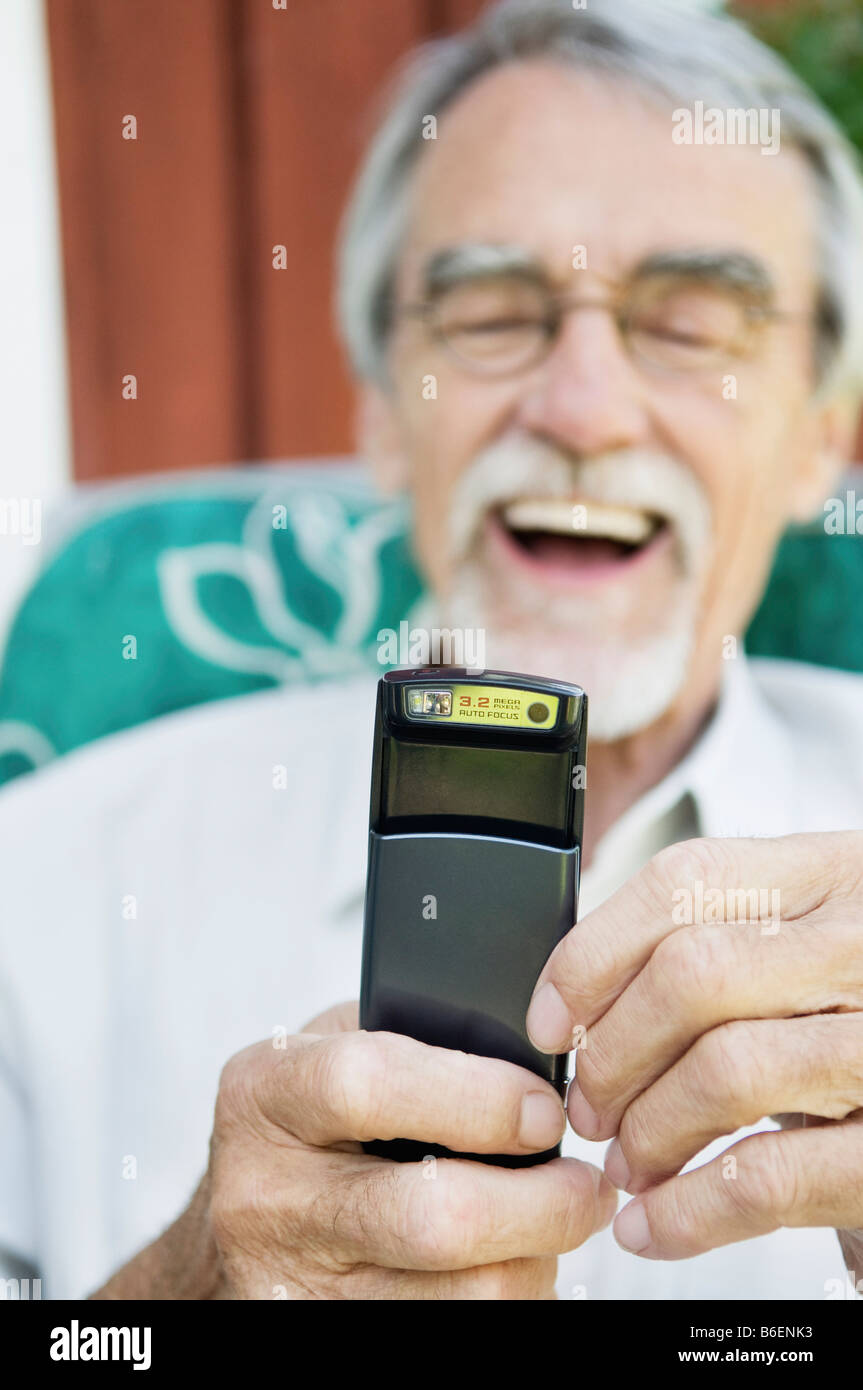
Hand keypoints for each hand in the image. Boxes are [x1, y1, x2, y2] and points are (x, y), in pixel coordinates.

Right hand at [93, 1002, 615, 1299]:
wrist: (244, 1220)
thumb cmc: (314, 1117)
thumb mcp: (335, 1047)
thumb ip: (417, 1041)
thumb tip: (535, 1066)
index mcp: (265, 1094)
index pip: (368, 1084)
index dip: (477, 1098)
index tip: (545, 1109)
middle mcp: (265, 1195)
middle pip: (430, 1217)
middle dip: (539, 1204)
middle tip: (585, 1185)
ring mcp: (295, 1284)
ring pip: (462, 1297)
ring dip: (535, 1260)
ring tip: (553, 1223)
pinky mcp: (331, 1338)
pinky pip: (453, 1331)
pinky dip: (506, 1298)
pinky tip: (511, 1261)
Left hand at [526, 832, 862, 1266]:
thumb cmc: (857, 1016)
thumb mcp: (808, 945)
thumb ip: (723, 943)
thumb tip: (577, 998)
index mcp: (834, 876)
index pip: (687, 882)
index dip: (595, 952)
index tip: (553, 1018)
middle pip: (693, 973)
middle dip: (614, 1052)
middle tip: (590, 1106)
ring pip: (728, 1069)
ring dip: (649, 1131)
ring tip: (628, 1164)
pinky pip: (771, 1176)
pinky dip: (691, 1211)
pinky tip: (657, 1223)